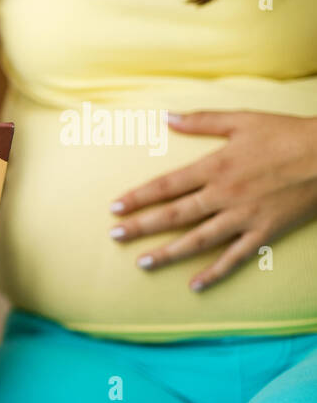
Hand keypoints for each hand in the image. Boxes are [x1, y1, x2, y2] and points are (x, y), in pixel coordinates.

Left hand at [109, 111, 316, 289]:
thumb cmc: (288, 134)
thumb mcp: (242, 120)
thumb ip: (202, 121)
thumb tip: (166, 116)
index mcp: (216, 166)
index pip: (166, 185)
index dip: (138, 197)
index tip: (114, 208)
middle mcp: (224, 194)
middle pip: (174, 215)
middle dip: (141, 226)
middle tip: (114, 236)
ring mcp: (244, 216)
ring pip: (197, 240)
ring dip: (167, 253)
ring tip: (141, 263)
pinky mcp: (264, 232)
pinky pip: (234, 257)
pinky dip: (214, 273)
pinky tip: (194, 285)